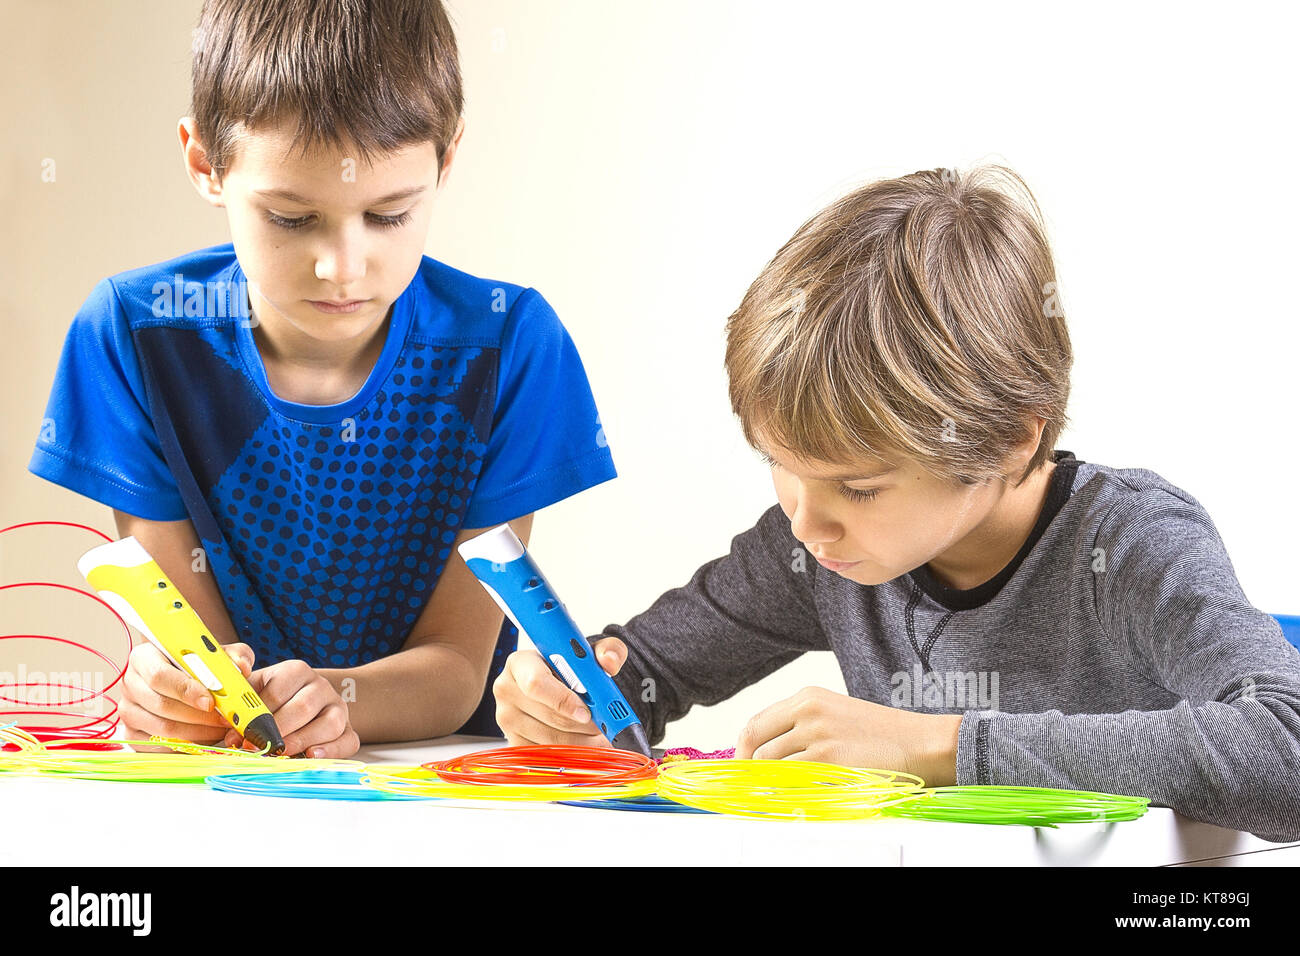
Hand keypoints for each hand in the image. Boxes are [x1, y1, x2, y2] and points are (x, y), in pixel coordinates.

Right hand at [120, 642, 255, 750]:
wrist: (182, 679)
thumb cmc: (199, 666)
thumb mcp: (218, 655)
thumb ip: (233, 656)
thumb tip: (241, 667)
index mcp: (144, 657)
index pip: (160, 675)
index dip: (186, 690)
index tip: (211, 701)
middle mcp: (131, 683)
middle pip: (161, 705)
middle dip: (198, 716)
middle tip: (225, 720)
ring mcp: (128, 711)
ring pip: (162, 729)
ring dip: (197, 733)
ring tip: (221, 729)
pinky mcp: (131, 734)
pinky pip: (159, 746)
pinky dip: (186, 746)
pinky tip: (206, 738)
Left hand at [222, 659, 358, 758]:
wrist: (302, 703)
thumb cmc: (271, 701)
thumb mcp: (254, 692)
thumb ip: (240, 702)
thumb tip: (227, 722)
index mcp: (296, 671)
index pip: (279, 689)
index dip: (258, 713)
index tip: (240, 733)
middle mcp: (320, 686)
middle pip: (304, 707)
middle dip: (277, 730)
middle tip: (257, 747)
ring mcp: (338, 708)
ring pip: (330, 723)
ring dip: (302, 740)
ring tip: (281, 753)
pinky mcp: (348, 729)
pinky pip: (347, 740)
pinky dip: (331, 750)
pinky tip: (312, 755)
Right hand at [493, 637, 626, 746]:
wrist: (557, 685)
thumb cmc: (569, 668)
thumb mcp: (591, 653)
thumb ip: (607, 651)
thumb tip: (609, 662)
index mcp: (521, 663)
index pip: (536, 684)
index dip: (564, 700)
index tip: (587, 711)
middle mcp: (507, 690)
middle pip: (550, 717)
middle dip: (584, 724)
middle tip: (605, 725)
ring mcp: (507, 720)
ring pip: (552, 741)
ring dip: (583, 741)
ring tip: (599, 733)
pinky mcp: (514, 742)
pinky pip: (548, 757)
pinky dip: (572, 754)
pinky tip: (585, 743)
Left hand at [735, 686, 961, 785]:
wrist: (921, 744)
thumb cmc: (883, 736)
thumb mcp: (838, 717)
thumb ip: (804, 728)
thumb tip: (769, 756)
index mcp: (809, 697)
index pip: (757, 721)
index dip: (743, 748)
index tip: (741, 767)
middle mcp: (808, 710)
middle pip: (755, 741)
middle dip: (746, 768)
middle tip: (747, 788)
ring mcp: (817, 734)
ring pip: (769, 764)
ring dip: (764, 784)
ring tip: (767, 798)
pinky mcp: (828, 759)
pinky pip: (791, 780)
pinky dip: (783, 793)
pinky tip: (786, 802)